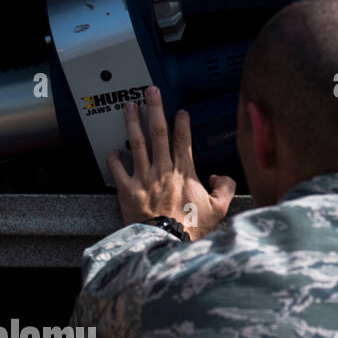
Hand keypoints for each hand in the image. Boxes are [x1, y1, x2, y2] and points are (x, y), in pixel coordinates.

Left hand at [108, 85, 236, 240]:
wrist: (166, 245)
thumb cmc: (190, 230)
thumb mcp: (219, 210)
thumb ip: (225, 189)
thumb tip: (221, 178)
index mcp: (184, 173)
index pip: (183, 140)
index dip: (182, 123)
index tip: (180, 112)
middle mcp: (163, 170)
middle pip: (158, 132)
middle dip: (155, 109)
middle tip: (150, 92)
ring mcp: (144, 179)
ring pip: (137, 143)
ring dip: (133, 123)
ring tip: (129, 107)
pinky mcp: (127, 191)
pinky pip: (118, 170)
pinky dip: (114, 159)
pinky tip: (112, 150)